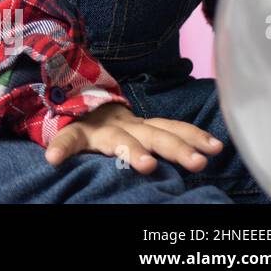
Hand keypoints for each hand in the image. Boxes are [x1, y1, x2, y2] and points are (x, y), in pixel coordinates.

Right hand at [44, 101, 223, 173]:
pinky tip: (54, 159)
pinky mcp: (75, 134)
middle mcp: (126, 125)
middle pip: (155, 134)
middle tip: (198, 162)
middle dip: (177, 147)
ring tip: (147, 166)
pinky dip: (61, 149)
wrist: (72, 103)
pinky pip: (68, 141)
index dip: (194, 136)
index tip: (216, 148)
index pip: (172, 128)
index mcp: (143, 127)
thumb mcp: (136, 131)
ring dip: (133, 151)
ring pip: (120, 139)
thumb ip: (160, 138)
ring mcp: (100, 130)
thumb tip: (207, 154)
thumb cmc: (111, 129)